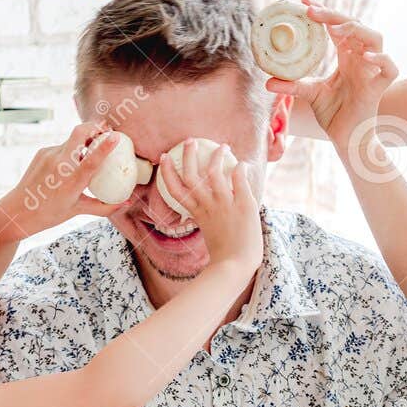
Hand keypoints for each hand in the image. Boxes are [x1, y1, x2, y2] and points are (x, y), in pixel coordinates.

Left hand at [0, 123, 118, 245]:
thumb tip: (125, 203)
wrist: (18, 210)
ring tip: (91, 148)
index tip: (115, 137)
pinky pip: (62, 146)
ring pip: (72, 139)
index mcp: (71, 182)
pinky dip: (71, 150)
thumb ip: (104, 207)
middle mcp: (59, 165)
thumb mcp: (78, 211)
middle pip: (79, 132)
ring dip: (84, 140)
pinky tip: (71, 162)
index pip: (91, 161)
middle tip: (106, 131)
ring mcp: (49, 156)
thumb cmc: (49, 213)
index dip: (104, 147)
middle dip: (95, 126)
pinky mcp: (42, 152)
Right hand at [156, 139, 262, 274]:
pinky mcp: (243, 205)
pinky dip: (240, 169)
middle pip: (191, 175)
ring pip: (215, 172)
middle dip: (188, 155)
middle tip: (189, 141)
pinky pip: (240, 179)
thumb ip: (206, 217)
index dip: (167, 172)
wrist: (236, 265)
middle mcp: (208, 205)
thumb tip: (205, 208)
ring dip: (217, 156)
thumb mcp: (209, 233)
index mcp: (197, 213)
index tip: (163, 158)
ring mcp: (225, 204)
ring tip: (222, 146)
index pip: (175, 189)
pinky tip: (242, 164)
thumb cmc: (224, 255)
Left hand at [265, 0, 399, 146]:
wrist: (347, 139)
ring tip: (334, 29)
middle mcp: (361, 59)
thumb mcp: (310, 94)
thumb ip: (292, 85)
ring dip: (356, 29)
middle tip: (311, 11)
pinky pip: (390, 68)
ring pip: (375, 39)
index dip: (323, 11)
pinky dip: (381, 60)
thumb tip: (267, 81)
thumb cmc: (334, 115)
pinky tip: (365, 58)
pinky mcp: (379, 87)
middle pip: (355, 25)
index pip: (337, 26)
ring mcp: (372, 71)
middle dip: (334, 14)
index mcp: (346, 57)